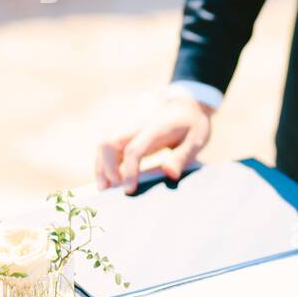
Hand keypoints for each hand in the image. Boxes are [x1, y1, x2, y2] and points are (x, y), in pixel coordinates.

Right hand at [96, 93, 213, 192]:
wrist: (187, 106)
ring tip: (104, 189)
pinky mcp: (127, 134)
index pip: (134, 149)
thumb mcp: (197, 140)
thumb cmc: (193, 125)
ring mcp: (130, 129)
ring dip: (101, 166)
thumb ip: (182, 156)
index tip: (129, 190)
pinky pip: (108, 147)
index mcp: (156, 129)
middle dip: (106, 168)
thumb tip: (169, 174)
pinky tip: (108, 180)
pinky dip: (104, 163)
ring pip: (104, 144)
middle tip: (111, 190)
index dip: (129, 170)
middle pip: (109, 143)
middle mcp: (137, 127)